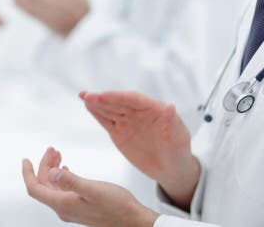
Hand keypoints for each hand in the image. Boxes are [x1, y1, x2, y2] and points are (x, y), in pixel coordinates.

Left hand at [22, 147, 158, 226]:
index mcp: (63, 204)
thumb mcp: (93, 189)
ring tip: (59, 154)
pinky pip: (63, 191)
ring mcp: (72, 209)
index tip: (25, 159)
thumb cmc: (116, 206)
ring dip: (52, 170)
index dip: (27, 174)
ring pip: (54, 187)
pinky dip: (62, 177)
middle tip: (53, 149)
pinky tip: (67, 169)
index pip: (35, 189)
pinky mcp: (80, 208)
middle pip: (44, 185)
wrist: (132, 221)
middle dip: (44, 165)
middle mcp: (63, 209)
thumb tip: (51, 173)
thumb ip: (71, 181)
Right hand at [81, 90, 198, 206]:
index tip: (104, 95)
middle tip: (88, 95)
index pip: (134, 99)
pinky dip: (97, 114)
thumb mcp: (179, 138)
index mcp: (154, 108)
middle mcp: (138, 111)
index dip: (118, 96)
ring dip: (96, 103)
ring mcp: (128, 121)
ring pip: (110, 110)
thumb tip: (170, 106)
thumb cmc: (179, 152)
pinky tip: (87, 105)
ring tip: (84, 96)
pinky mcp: (119, 132)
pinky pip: (106, 121)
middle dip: (104, 99)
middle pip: (119, 102)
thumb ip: (172, 123)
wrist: (170, 169)